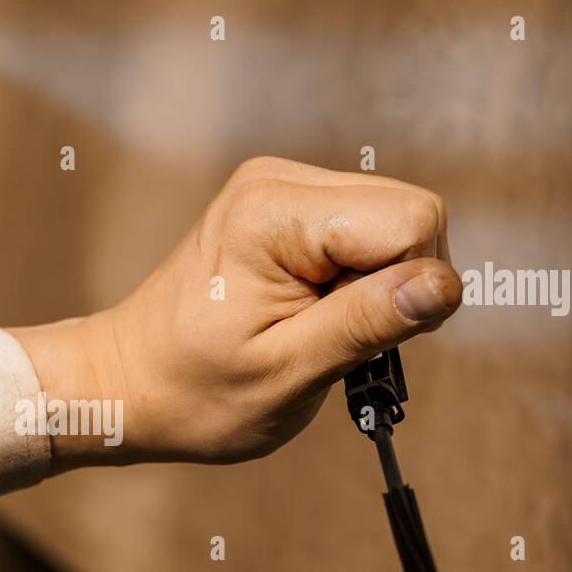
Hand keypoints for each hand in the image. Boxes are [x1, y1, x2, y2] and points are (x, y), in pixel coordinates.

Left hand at [9, 156, 460, 469]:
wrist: (128, 382)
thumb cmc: (194, 392)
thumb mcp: (287, 374)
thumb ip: (367, 322)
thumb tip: (443, 285)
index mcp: (274, 214)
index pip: (412, 220)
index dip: (408, 288)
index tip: (358, 337)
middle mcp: (277, 179)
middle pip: (409, 212)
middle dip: (392, 285)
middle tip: (329, 336)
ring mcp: (278, 186)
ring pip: (392, 219)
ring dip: (372, 284)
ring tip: (312, 326)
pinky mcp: (282, 203)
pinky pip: (361, 228)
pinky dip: (352, 276)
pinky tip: (307, 309)